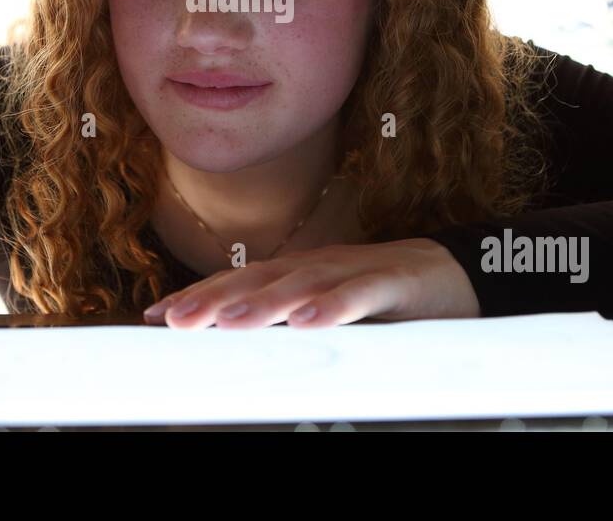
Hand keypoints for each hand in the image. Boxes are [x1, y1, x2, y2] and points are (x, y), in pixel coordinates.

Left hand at [142, 238, 480, 328]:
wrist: (455, 273)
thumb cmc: (382, 296)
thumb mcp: (326, 310)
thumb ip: (286, 323)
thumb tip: (235, 347)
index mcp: (299, 273)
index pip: (240, 283)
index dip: (199, 295)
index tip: (157, 316)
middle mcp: (319, 266)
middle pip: (259, 280)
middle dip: (214, 299)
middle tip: (175, 320)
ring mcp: (356, 270)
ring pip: (303, 285)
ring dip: (262, 303)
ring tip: (227, 323)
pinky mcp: (395, 282)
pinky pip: (362, 295)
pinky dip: (334, 306)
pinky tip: (308, 321)